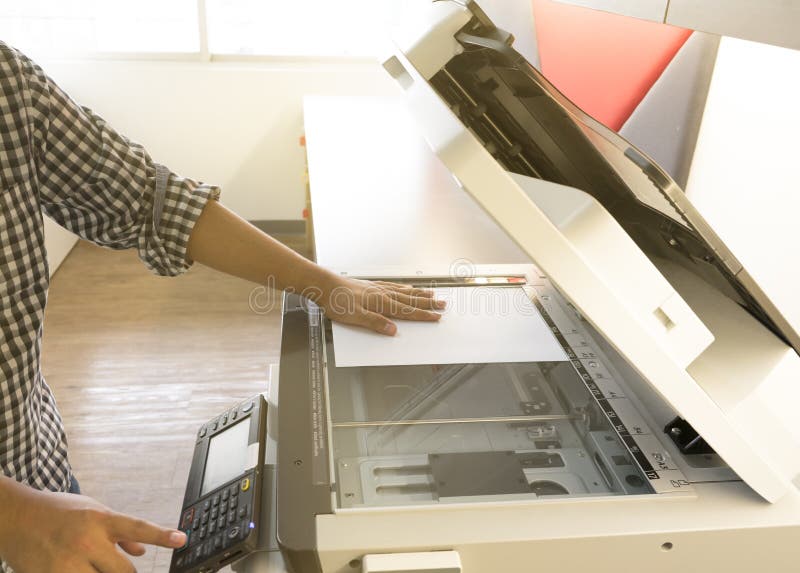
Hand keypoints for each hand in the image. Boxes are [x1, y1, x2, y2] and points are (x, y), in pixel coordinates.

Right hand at [0, 482, 185, 572]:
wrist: (16, 517)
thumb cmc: (58, 512)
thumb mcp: (93, 511)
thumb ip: (120, 533)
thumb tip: (142, 551)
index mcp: (100, 520)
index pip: (138, 527)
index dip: (162, 535)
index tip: (181, 539)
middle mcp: (87, 541)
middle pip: (125, 572)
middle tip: (116, 569)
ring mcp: (68, 563)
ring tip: (91, 565)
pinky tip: (75, 567)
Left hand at [314, 276, 445, 334]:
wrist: (324, 285)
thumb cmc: (336, 301)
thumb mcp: (355, 317)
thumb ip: (375, 323)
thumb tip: (393, 330)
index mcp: (381, 303)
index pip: (407, 311)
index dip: (423, 315)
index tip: (436, 316)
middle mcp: (382, 293)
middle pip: (410, 300)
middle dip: (428, 303)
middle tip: (443, 304)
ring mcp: (377, 288)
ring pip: (404, 291)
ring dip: (419, 293)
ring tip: (432, 293)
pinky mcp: (371, 286)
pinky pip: (393, 286)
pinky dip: (404, 287)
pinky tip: (406, 287)